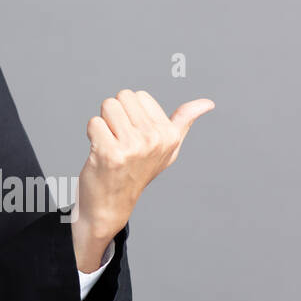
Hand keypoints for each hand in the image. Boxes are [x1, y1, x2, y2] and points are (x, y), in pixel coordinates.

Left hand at [70, 89, 213, 269]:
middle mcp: (155, 140)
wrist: (111, 204)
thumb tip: (207, 103)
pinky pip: (94, 122)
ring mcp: (133, 147)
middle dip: (116, 115)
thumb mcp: (168, 147)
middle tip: (119, 140)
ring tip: (110, 144)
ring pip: (108, 106)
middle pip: (122, 97)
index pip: (139, 95)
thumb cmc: (137, 171)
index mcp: (170, 134)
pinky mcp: (110, 153)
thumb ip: (184, 121)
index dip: (130, 113)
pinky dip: (92, 135)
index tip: (134, 135)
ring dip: (103, 123)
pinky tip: (99, 153)